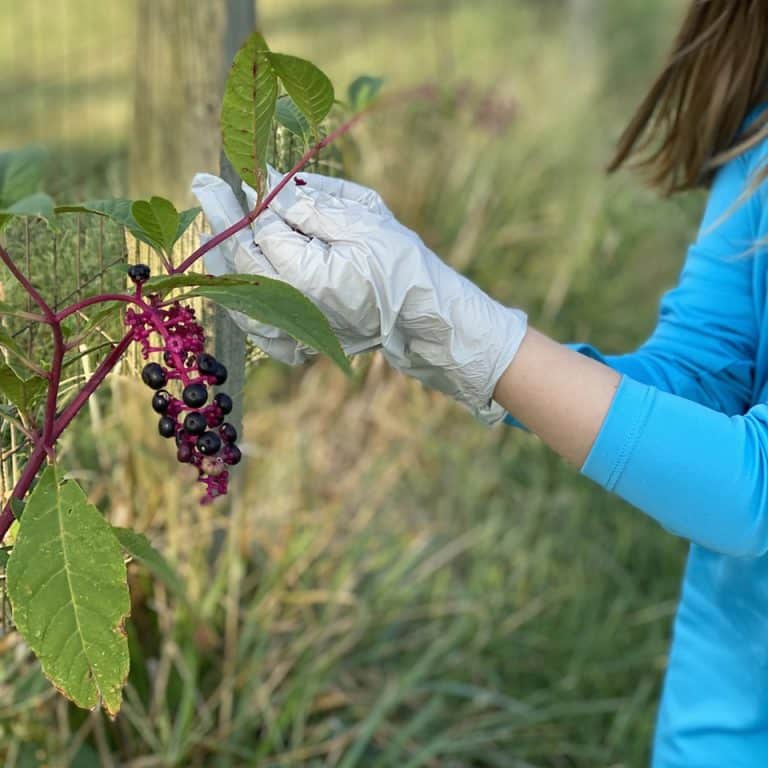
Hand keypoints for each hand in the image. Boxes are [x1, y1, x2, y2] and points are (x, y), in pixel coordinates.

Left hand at [191, 169, 526, 424]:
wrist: (423, 317)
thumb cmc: (401, 265)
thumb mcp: (363, 220)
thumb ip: (309, 204)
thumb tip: (264, 185)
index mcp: (306, 276)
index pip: (261, 230)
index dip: (244, 200)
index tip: (229, 173)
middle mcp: (290, 308)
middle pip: (239, 260)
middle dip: (220, 219)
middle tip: (203, 184)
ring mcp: (291, 332)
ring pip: (237, 293)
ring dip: (220, 257)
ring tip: (210, 225)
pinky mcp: (297, 344)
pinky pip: (254, 323)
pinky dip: (239, 297)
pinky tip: (230, 277)